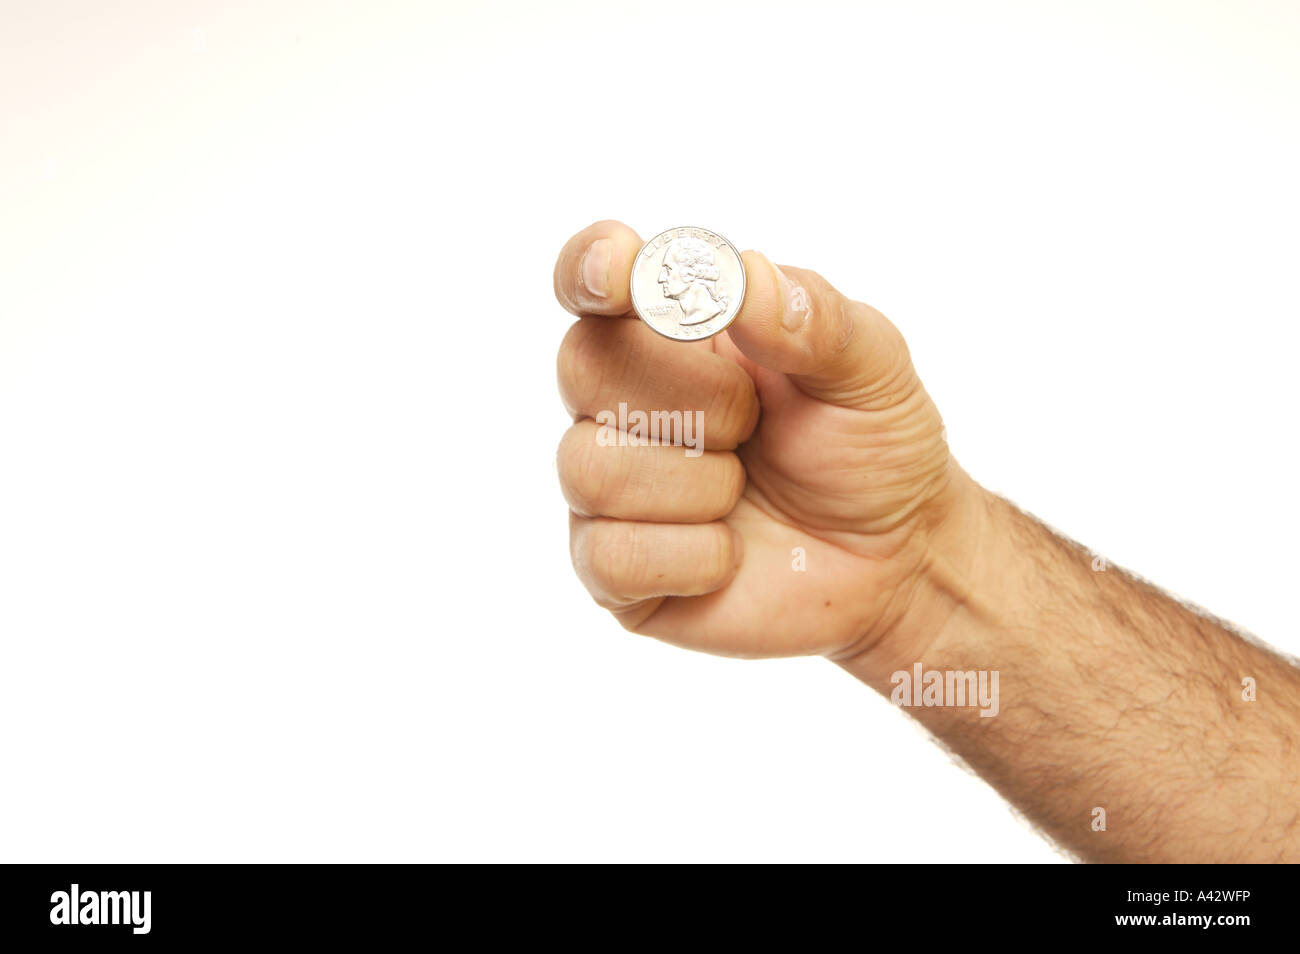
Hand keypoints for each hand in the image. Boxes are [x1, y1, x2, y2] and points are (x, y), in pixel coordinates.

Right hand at [554, 220, 982, 670]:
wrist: (894, 558)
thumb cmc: (870, 450)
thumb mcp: (870, 370)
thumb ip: (814, 319)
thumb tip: (746, 278)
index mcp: (675, 330)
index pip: (595, 276)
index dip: (592, 266)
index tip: (620, 272)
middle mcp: (625, 400)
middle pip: (582, 366)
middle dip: (689, 397)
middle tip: (752, 421)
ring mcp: (611, 488)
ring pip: (591, 468)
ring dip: (699, 485)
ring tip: (745, 491)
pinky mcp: (613, 569)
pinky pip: (613, 556)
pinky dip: (694, 556)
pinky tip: (730, 553)